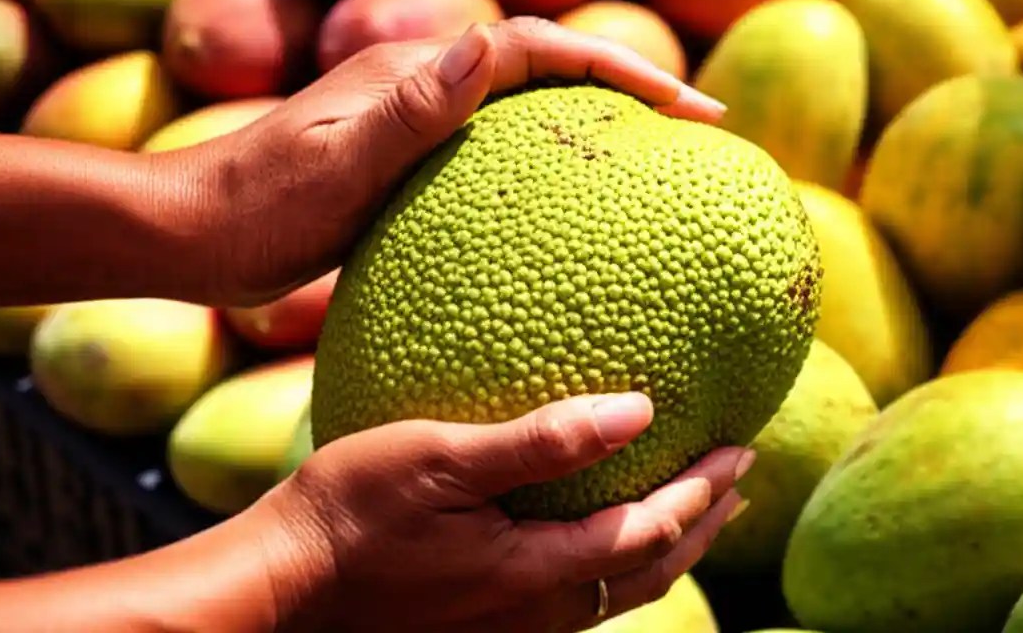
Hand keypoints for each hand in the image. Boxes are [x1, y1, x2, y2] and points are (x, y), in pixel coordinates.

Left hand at [180, 17, 726, 306]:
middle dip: (628, 90)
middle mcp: (427, 90)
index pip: (539, 51)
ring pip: (528, 115)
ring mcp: (419, 128)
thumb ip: (410, 107)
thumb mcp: (336, 162)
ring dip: (594, 128)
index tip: (688, 106)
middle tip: (698, 129)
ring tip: (658, 169)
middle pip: (548, 72)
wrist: (193, 234)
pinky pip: (499, 161)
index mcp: (418, 76)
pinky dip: (548, 174)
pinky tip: (572, 224)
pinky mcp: (410, 169)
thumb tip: (487, 41)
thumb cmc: (258, 205)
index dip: (619, 69)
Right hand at [252, 393, 750, 632]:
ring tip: (697, 513)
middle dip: (703, 525)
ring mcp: (510, 627)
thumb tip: (638, 411)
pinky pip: (578, 597)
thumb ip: (541, 441)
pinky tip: (604, 536)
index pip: (651, 531)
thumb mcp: (441, 460)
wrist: (280, 592)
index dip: (702, 490)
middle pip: (650, 570)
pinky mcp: (485, 625)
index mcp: (535, 572)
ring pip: (617, 590)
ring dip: (667, 547)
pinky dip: (617, 561)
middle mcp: (535, 613)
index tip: (742, 448)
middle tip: (741, 483)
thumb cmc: (349, 514)